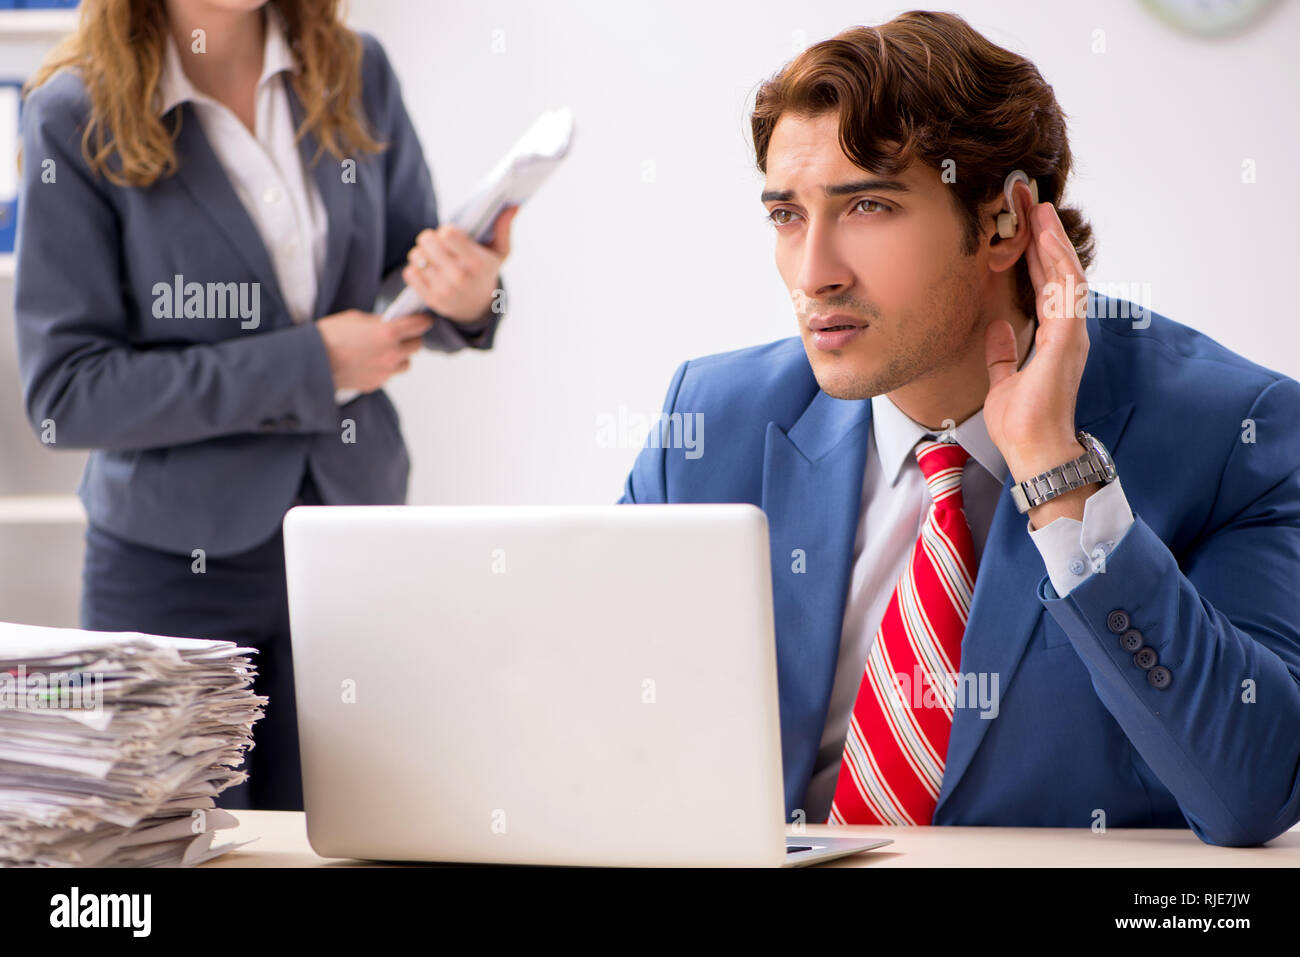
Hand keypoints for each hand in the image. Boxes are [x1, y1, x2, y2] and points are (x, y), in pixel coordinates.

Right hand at [315, 309, 432, 393]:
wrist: (311, 362)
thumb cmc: (329, 336)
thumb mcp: (355, 318)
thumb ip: (378, 322)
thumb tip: (390, 323)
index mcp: (388, 333)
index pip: (419, 326)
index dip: (423, 320)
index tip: (425, 319)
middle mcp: (391, 354)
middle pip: (417, 346)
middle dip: (412, 339)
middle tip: (402, 334)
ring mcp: (385, 371)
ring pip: (406, 364)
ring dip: (400, 356)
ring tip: (385, 350)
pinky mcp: (376, 383)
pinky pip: (389, 375)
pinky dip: (384, 368)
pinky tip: (369, 361)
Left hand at [400, 205, 517, 322]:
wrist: (478, 308)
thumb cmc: (486, 272)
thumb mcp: (500, 252)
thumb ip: (504, 228)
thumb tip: (513, 205)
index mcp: (476, 262)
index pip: (447, 233)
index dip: (446, 230)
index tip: (451, 236)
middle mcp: (459, 277)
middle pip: (426, 240)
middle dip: (431, 238)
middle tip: (439, 245)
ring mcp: (443, 289)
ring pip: (416, 255)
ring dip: (421, 253)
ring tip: (433, 257)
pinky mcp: (430, 299)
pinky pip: (410, 273)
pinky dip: (415, 269)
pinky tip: (427, 271)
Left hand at [984, 188, 1090, 484]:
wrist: (1033, 452)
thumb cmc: (1022, 424)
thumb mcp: (1003, 381)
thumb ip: (1003, 355)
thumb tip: (998, 328)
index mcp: (1054, 339)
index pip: (1046, 287)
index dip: (1036, 256)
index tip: (1023, 228)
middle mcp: (1067, 332)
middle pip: (1058, 273)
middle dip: (1045, 237)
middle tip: (1030, 202)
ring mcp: (1070, 334)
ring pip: (1066, 274)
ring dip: (1052, 239)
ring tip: (1039, 208)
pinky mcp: (1067, 339)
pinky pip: (1066, 290)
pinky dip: (1057, 261)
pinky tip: (1044, 238)